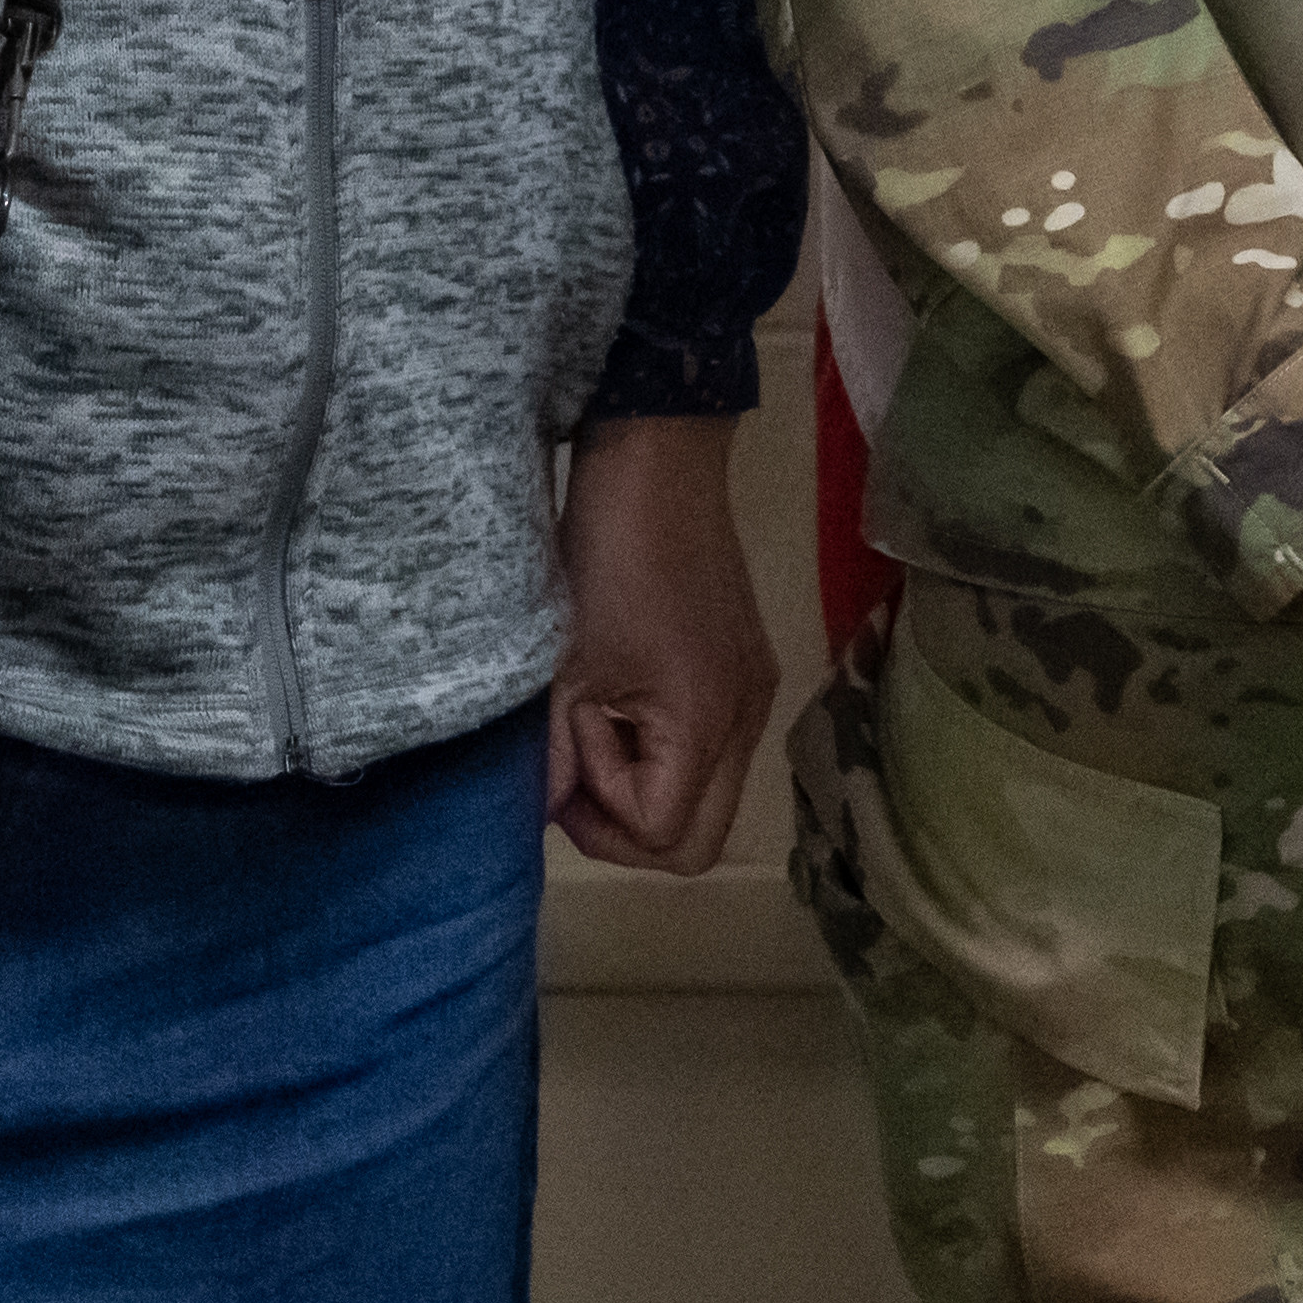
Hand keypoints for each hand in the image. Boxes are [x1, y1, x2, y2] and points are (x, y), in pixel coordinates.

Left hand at [545, 414, 780, 872]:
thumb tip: (548, 812)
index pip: (662, 835)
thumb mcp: (562, 667)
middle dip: (629, 825)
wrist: (659, 462)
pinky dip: (667, 749)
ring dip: (649, 785)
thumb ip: (554, 757)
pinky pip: (715, 749)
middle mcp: (748, 722)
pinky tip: (626, 695)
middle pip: (700, 841)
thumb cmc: (604, 558)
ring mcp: (754, 694)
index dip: (602, 814)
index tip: (564, 756)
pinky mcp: (747, 668)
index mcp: (706, 724)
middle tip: (576, 770)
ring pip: (711, 797)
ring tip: (597, 723)